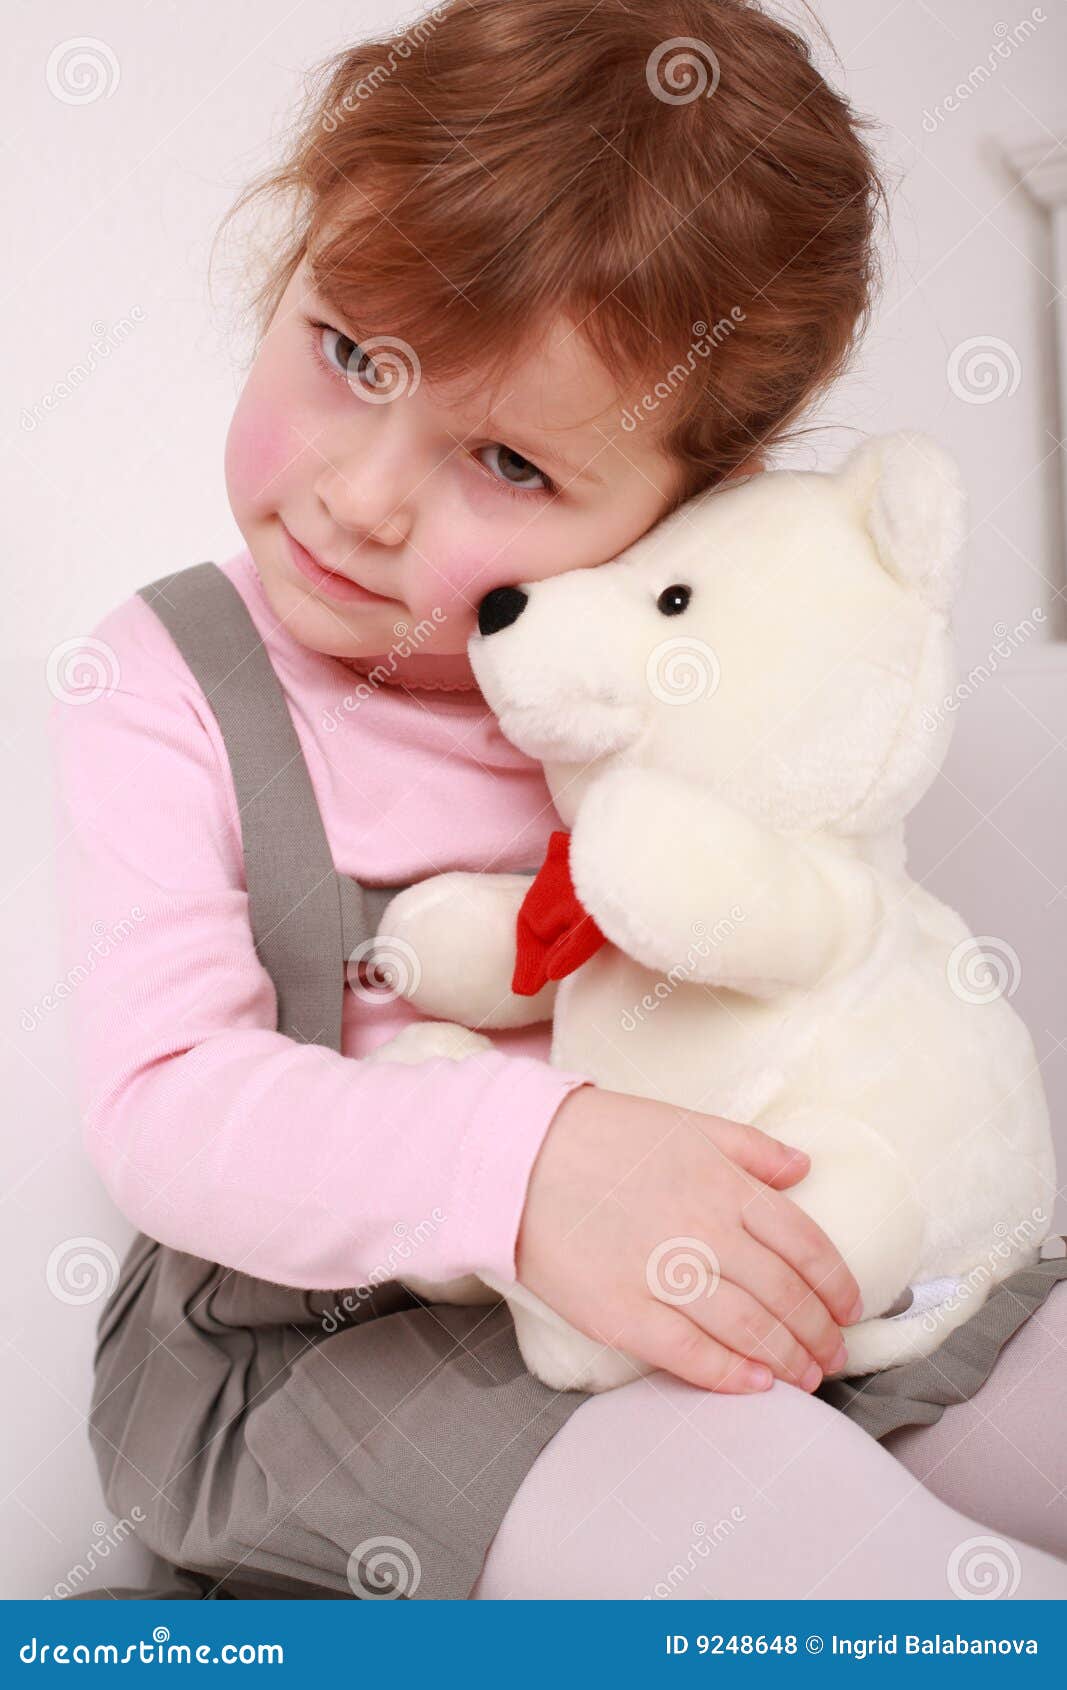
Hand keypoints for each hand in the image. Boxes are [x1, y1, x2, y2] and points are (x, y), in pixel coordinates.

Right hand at [515, 1086, 862, 1393]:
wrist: (516, 1158)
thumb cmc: (602, 1136)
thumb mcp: (684, 1123)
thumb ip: (749, 1147)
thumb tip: (804, 1167)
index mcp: (724, 1184)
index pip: (805, 1243)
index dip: (835, 1283)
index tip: (850, 1307)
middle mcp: (705, 1231)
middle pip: (784, 1294)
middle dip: (819, 1331)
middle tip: (833, 1354)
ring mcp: (664, 1275)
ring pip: (748, 1329)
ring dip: (787, 1359)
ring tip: (806, 1377)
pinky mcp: (623, 1312)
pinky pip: (690, 1353)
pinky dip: (730, 1375)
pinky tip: (755, 1386)